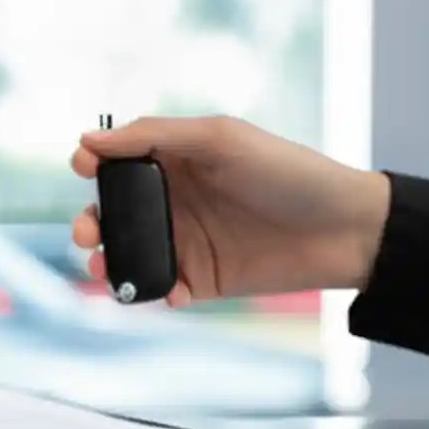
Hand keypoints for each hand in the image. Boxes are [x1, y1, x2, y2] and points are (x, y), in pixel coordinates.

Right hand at [71, 116, 390, 307]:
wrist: (346, 229)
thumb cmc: (288, 171)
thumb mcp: (221, 139)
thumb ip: (154, 135)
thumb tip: (88, 138)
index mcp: (176, 160)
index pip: (118, 160)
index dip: (93, 162)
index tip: (83, 167)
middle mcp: (174, 200)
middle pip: (112, 213)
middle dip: (89, 222)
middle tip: (87, 232)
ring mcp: (186, 241)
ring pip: (128, 253)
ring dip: (108, 262)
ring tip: (103, 270)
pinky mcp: (201, 279)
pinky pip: (161, 288)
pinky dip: (151, 292)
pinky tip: (166, 291)